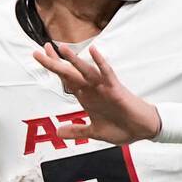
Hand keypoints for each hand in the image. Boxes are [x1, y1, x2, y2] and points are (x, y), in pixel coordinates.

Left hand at [33, 43, 160, 144]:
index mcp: (86, 97)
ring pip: (86, 71)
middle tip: (41, 49)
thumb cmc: (121, 127)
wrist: (141, 130)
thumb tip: (58, 132)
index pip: (66, 79)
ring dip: (74, 61)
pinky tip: (94, 52)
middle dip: (56, 62)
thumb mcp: (94, 132)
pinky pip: (107, 74)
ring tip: (62, 49)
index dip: (54, 68)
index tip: (40, 56)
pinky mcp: (115, 90)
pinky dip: (100, 63)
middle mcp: (92, 90)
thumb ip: (77, 131)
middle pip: (70, 73)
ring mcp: (103, 88)